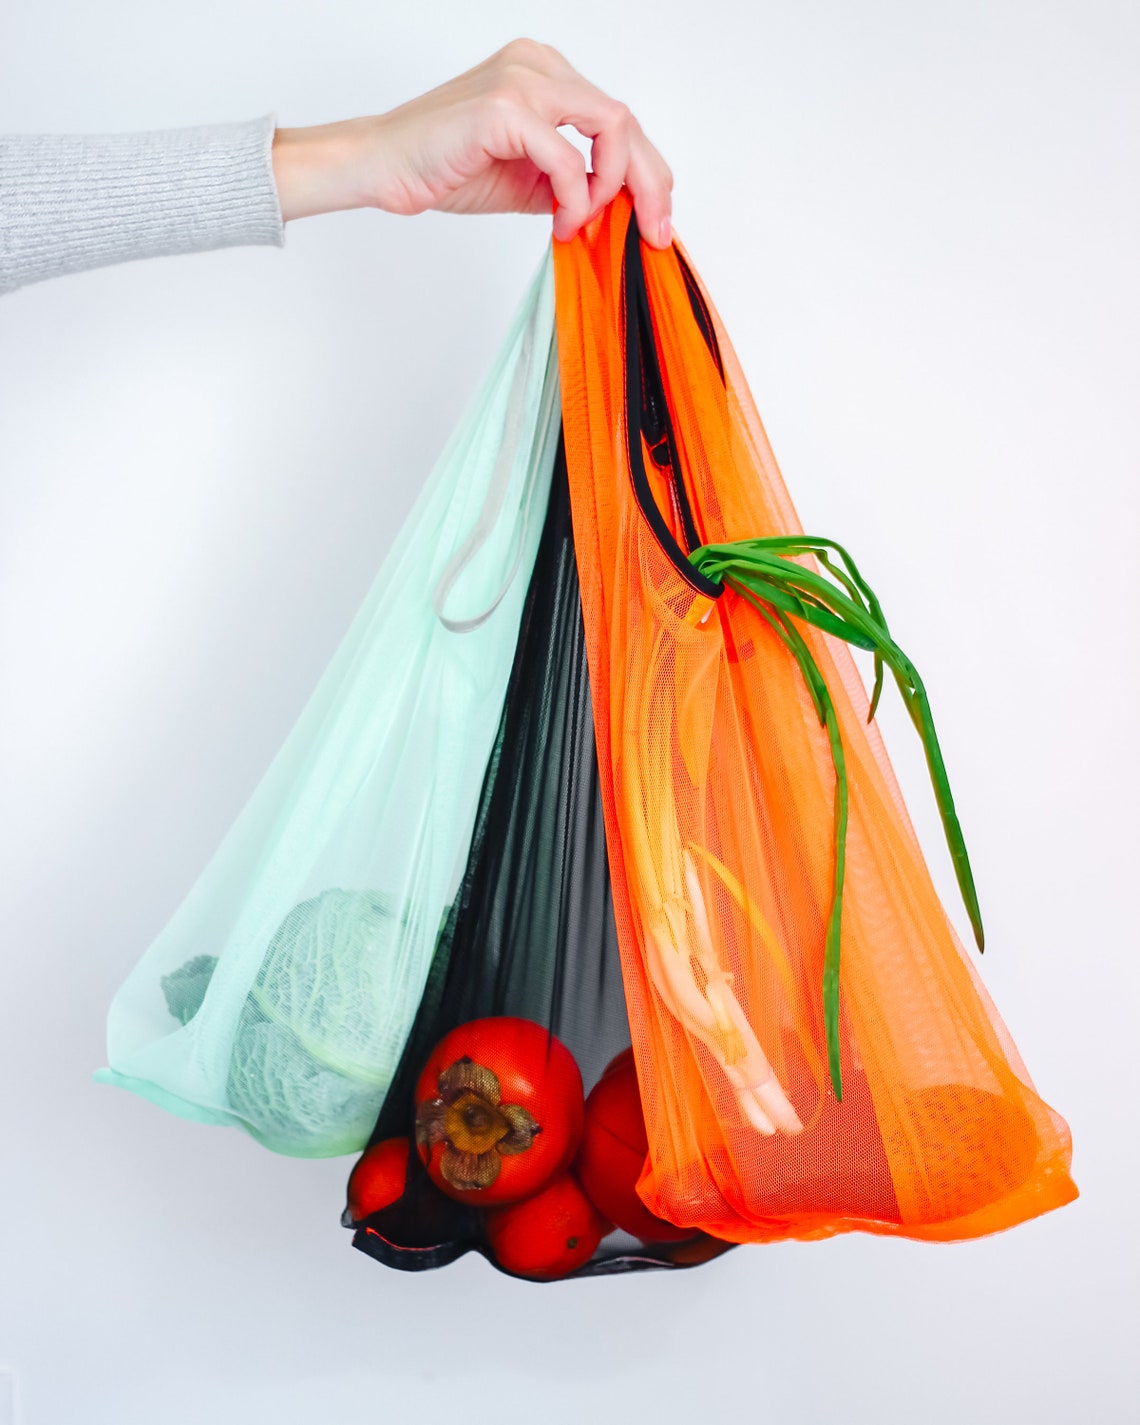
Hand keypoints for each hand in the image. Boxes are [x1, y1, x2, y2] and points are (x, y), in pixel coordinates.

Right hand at [271, 39, 673, 245]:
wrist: (384, 167)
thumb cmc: (446, 168)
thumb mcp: (528, 181)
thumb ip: (571, 183)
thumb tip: (616, 209)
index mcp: (546, 73)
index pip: (619, 120)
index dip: (648, 172)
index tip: (657, 221)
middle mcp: (539, 64)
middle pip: (625, 120)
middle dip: (650, 182)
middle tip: (654, 232)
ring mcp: (522, 78)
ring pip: (611, 126)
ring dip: (613, 186)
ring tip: (586, 223)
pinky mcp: (504, 106)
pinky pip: (568, 157)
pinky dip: (576, 197)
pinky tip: (563, 221)